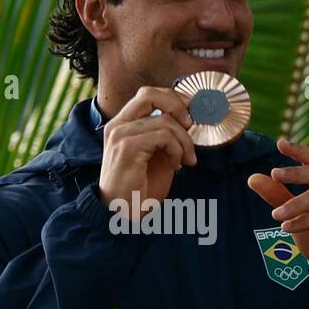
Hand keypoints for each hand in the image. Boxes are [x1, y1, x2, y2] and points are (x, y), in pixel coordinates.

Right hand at [98, 87, 197, 216]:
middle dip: (179, 106)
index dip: (174, 99)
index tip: (191, 114)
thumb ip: (167, 134)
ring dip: (184, 141)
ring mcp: (120, 135)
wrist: (123, 214)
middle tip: (191, 125)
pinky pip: (164, 136)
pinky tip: (176, 166)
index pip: (148, 94)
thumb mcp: (158, 154)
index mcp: (122, 124)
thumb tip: (190, 118)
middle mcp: (117, 125)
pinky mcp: (127, 148)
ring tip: (185, 160)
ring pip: (165, 121)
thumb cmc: (140, 188)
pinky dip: (177, 150)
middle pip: (151, 94)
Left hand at [247, 139, 308, 284]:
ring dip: (297, 204)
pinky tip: (288, 227)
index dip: (299, 150)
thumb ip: (277, 196)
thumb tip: (253, 178)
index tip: (280, 143)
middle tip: (275, 174)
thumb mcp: (294, 215)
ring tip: (276, 215)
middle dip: (296, 173)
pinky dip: (306, 221)